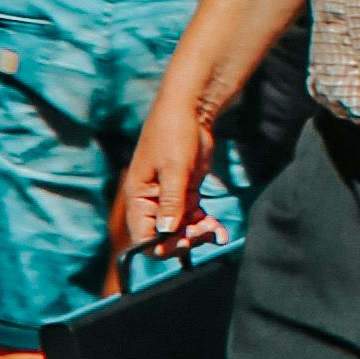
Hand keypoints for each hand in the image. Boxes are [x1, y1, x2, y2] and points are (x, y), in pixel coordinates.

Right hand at [119, 94, 216, 248]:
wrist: (190, 111)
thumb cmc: (173, 134)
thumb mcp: (174, 169)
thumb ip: (172, 202)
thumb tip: (167, 233)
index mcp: (139, 198)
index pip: (143, 237)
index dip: (161, 246)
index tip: (183, 242)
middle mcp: (152, 203)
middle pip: (164, 238)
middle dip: (184, 240)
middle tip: (204, 232)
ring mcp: (170, 200)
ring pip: (182, 230)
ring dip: (199, 235)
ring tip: (216, 231)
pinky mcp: (186, 194)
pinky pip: (194, 218)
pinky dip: (206, 225)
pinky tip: (220, 231)